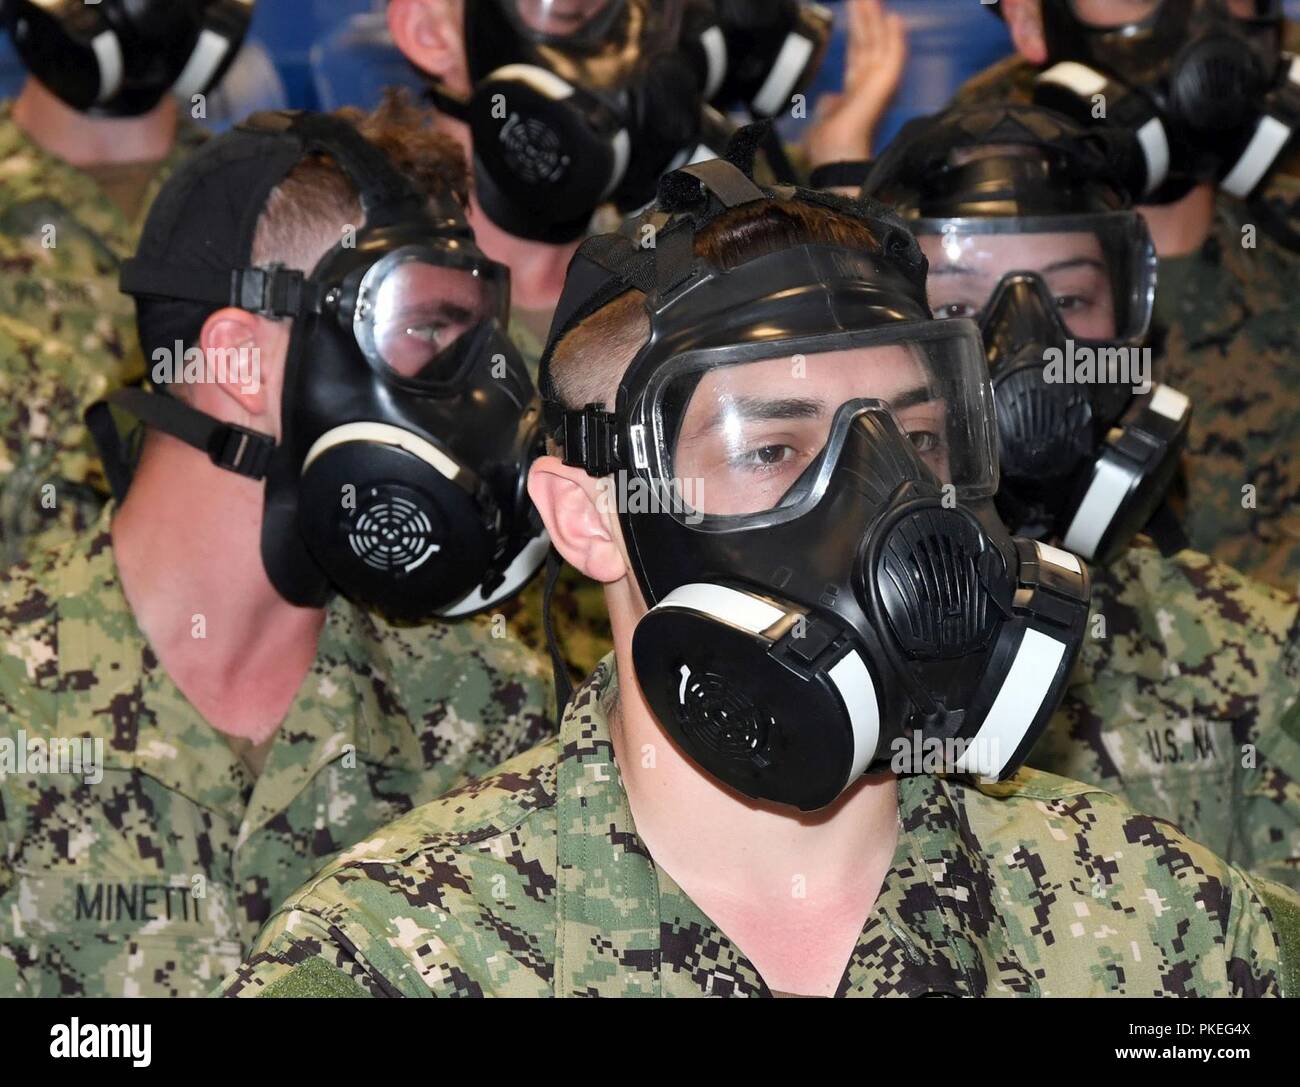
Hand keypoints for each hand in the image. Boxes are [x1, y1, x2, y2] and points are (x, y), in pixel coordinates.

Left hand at [803, 0, 907, 169]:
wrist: (836, 159)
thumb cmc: (828, 149)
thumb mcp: (823, 121)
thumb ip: (829, 104)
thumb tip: (830, 97)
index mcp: (855, 92)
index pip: (857, 53)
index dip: (856, 30)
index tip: (854, 9)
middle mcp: (869, 85)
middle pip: (868, 42)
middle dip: (865, 16)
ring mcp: (879, 84)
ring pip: (878, 42)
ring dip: (875, 18)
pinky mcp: (886, 86)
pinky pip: (893, 56)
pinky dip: (895, 38)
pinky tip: (894, 18)